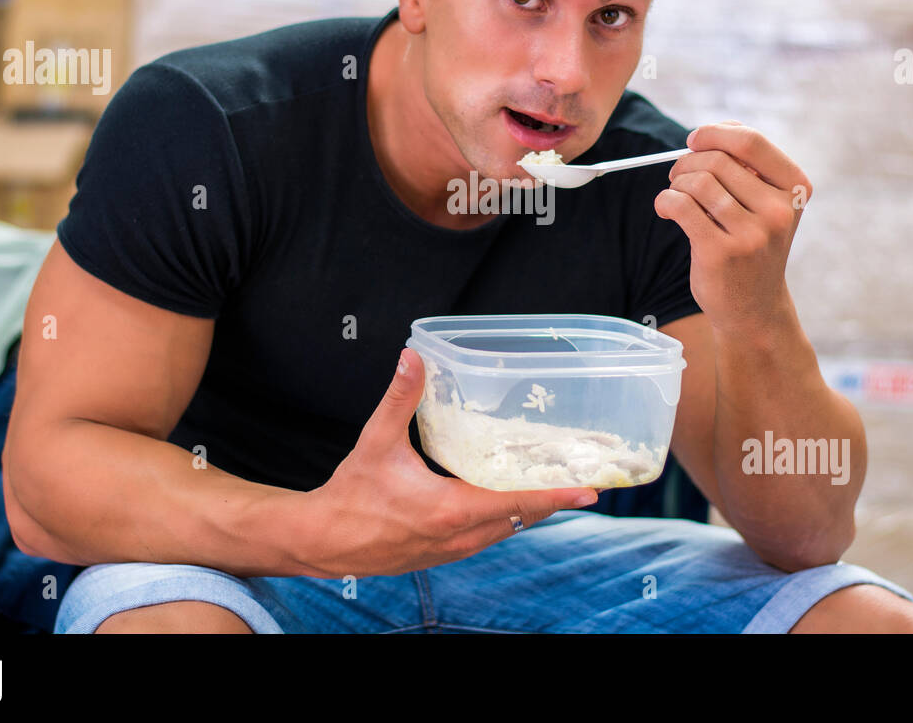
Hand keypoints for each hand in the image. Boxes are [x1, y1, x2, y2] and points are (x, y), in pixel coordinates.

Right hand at [301, 348, 598, 578]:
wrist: (323, 541)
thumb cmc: (351, 495)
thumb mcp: (377, 442)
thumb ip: (400, 398)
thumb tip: (412, 358)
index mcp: (452, 509)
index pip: (518, 502)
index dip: (557, 496)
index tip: (590, 491)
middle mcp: (461, 536)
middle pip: (521, 518)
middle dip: (553, 500)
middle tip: (581, 480)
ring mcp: (453, 550)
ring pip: (506, 530)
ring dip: (530, 511)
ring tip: (554, 489)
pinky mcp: (443, 554)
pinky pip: (488, 537)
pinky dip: (506, 520)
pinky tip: (509, 503)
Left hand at [654, 121, 811, 332]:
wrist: (753, 307)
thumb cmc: (753, 245)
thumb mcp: (766, 204)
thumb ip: (749, 165)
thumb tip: (715, 130)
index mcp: (794, 188)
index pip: (750, 140)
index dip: (714, 133)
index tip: (694, 140)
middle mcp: (778, 210)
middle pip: (718, 159)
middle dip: (688, 161)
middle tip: (678, 175)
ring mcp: (752, 234)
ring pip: (697, 181)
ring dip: (676, 183)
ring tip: (675, 196)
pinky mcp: (721, 252)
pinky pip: (680, 205)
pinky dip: (665, 201)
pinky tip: (666, 210)